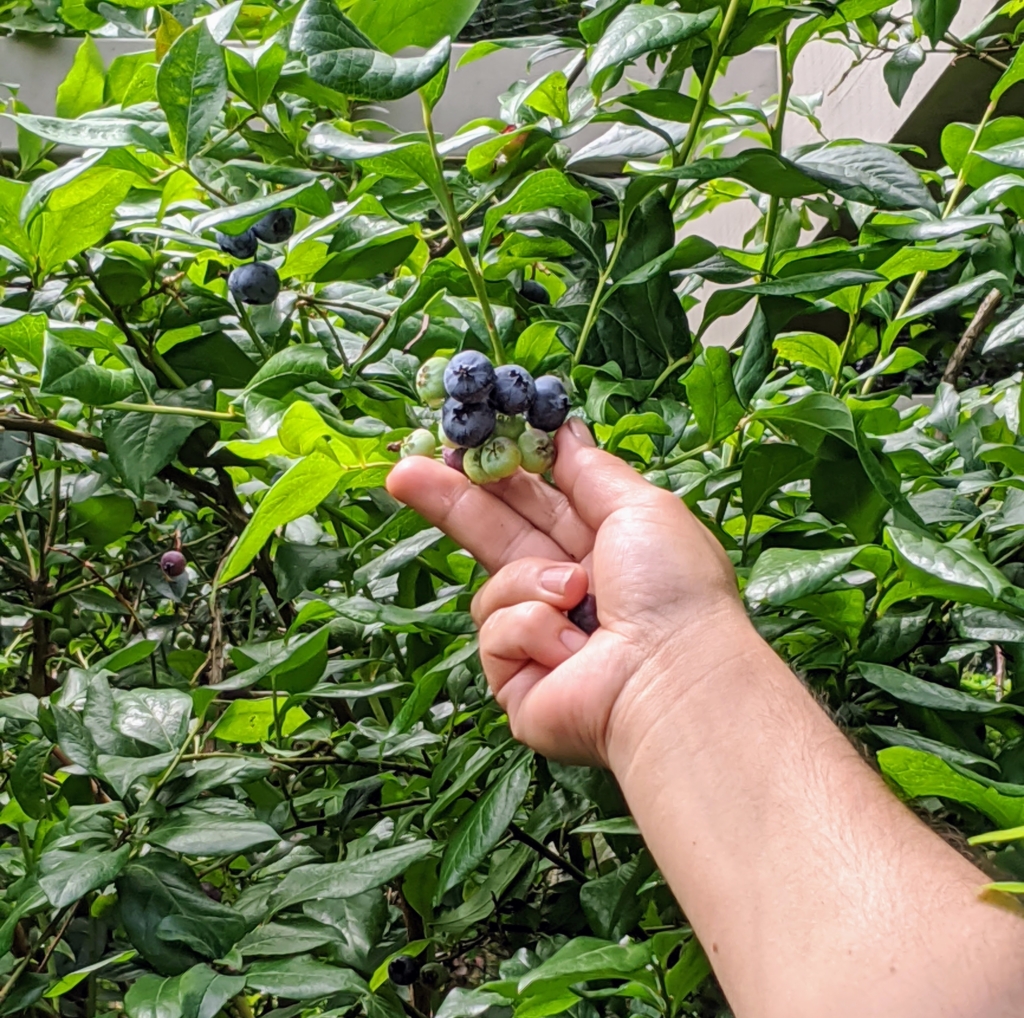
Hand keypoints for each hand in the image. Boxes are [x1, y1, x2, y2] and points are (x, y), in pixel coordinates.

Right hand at [386, 419, 749, 767]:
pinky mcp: (518, 679)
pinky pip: (496, 632)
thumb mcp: (641, 508)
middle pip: (495, 537)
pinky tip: (569, 647)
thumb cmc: (672, 590)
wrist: (672, 679)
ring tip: (574, 595)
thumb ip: (591, 470)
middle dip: (452, 501)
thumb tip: (564, 430)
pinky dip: (531, 630)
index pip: (535, 503)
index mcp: (601, 549)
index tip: (460, 445)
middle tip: (404, 470)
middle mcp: (569, 592)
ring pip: (494, 587)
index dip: (497, 475)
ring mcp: (541, 639)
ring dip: (530, 582)